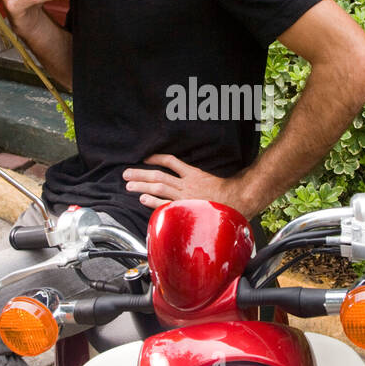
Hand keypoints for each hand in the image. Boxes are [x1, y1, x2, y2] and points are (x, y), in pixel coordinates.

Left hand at [123, 154, 251, 216]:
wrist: (239, 204)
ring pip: (159, 188)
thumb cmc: (227, 193)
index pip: (171, 161)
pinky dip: (153, 202)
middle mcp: (187, 184)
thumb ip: (197, 177)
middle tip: (126, 173)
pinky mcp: (186, 207)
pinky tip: (142, 199)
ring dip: (142, 186)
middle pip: (158, 176)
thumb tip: (183, 174)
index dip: (157, 158)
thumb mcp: (211, 179)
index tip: (146, 158)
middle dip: (140, 174)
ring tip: (128, 185)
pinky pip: (167, 204)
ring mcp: (185, 197)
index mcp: (193, 174)